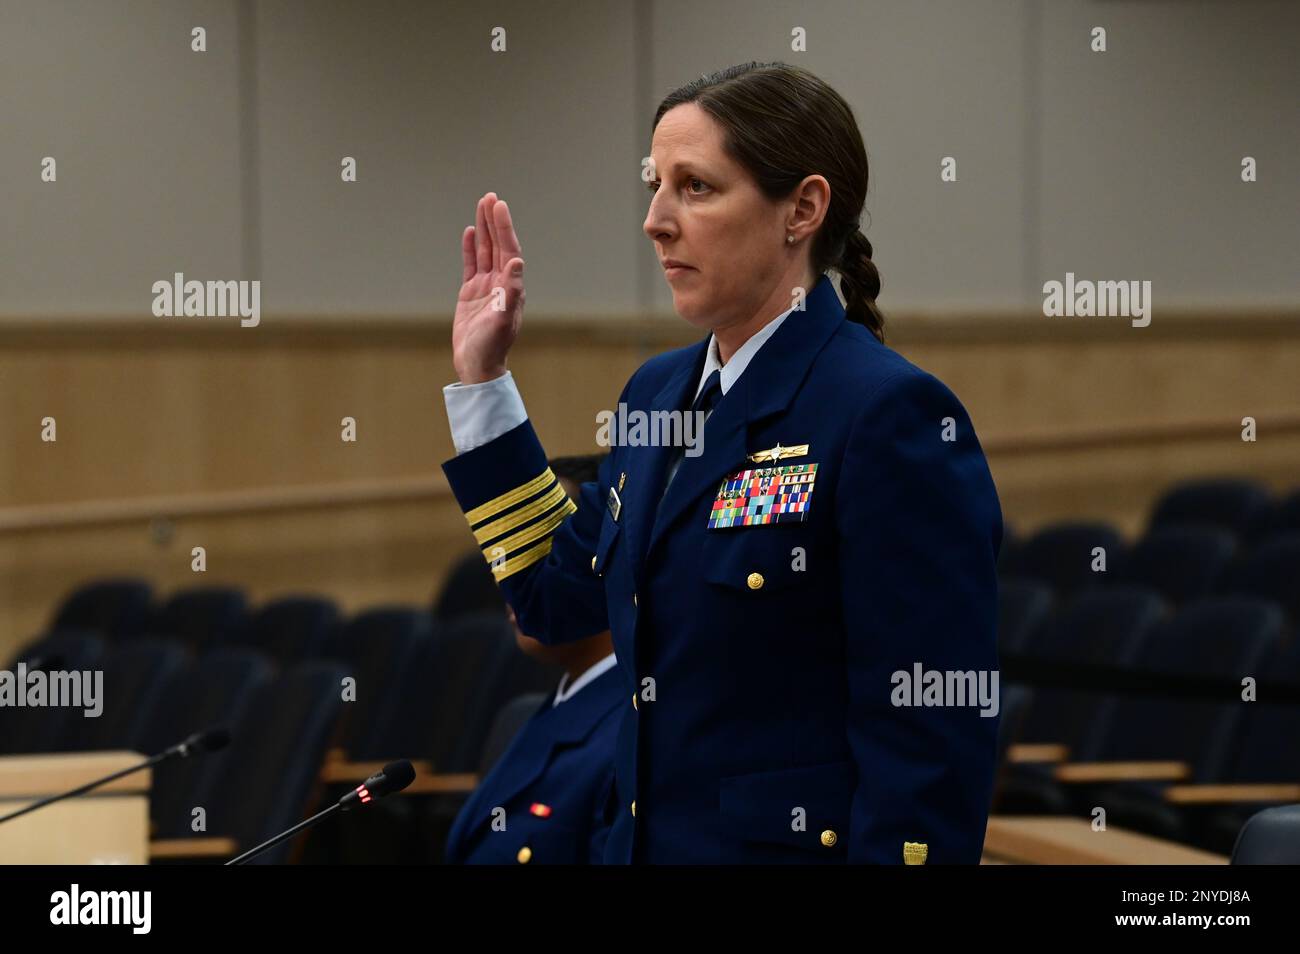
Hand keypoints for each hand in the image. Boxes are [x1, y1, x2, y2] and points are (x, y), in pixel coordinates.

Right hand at [452, 192, 525, 383]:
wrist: (477, 365)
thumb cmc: (492, 346)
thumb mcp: (502, 320)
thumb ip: (511, 291)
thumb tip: (517, 262)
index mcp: (512, 287)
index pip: (509, 250)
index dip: (504, 228)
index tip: (499, 206)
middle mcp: (501, 283)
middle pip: (498, 245)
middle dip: (494, 221)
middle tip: (490, 197)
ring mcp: (485, 287)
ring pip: (485, 251)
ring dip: (484, 229)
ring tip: (481, 205)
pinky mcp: (470, 293)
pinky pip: (471, 265)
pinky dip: (471, 248)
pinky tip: (470, 232)